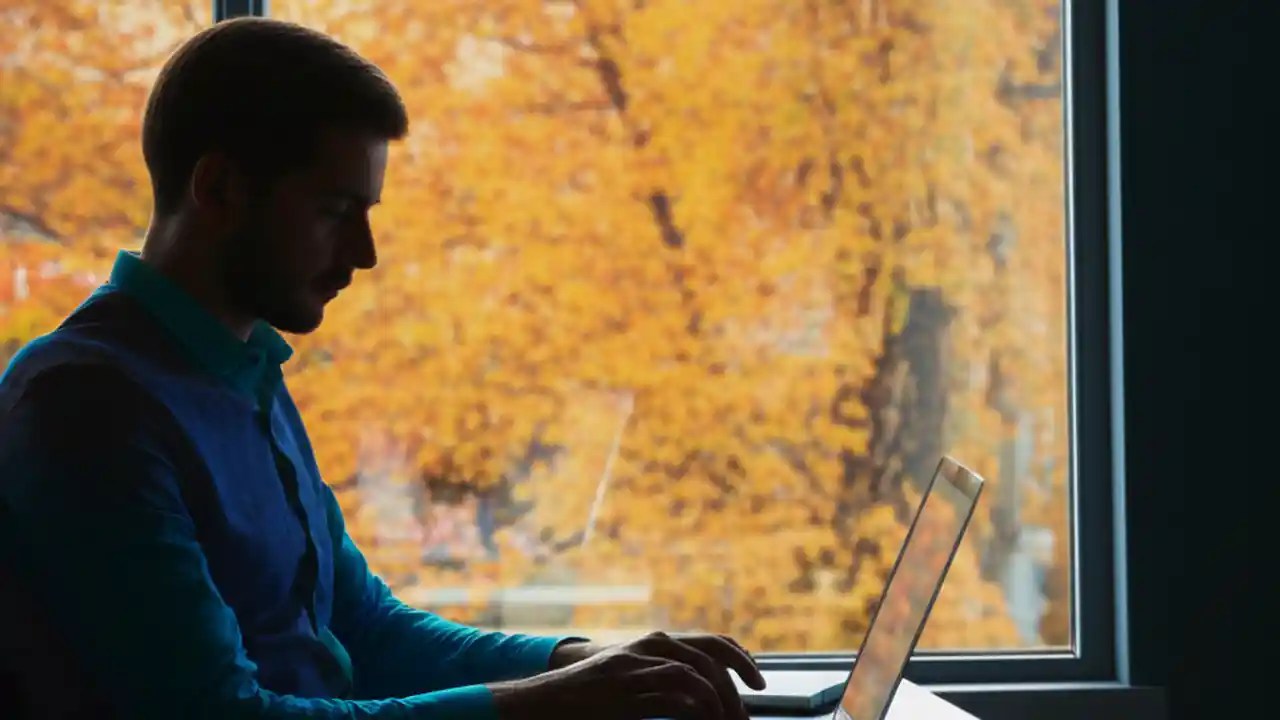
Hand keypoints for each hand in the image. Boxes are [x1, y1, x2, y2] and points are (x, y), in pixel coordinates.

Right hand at [490, 630, 766, 719]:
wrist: (545, 699)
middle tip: (744, 716)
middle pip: (707, 658)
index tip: (758, 682)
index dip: (741, 659)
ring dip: (716, 701)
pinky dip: (694, 708)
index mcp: (654, 643)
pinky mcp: (626, 692)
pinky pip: (671, 696)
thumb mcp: (630, 676)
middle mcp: (647, 649)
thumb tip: (704, 696)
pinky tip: (703, 718)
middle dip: (733, 688)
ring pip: (693, 675)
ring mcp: (636, 669)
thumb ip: (662, 678)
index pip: (710, 642)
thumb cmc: (589, 695)